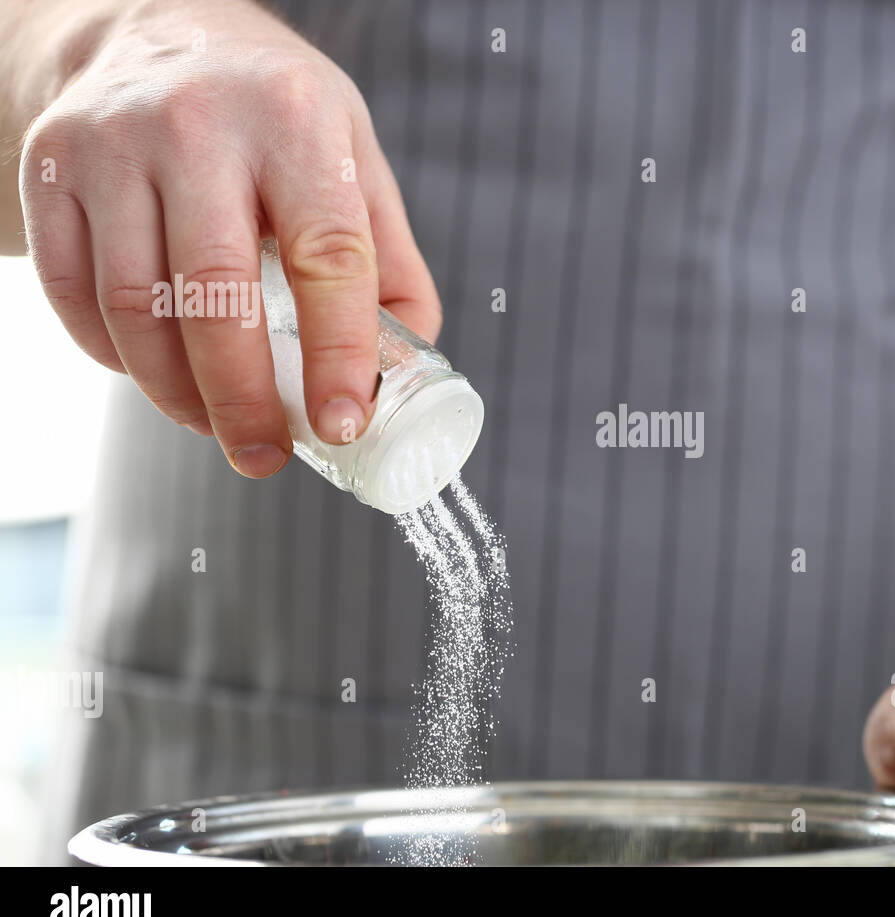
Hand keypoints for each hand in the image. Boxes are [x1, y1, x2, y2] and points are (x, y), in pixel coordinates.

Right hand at [18, 0, 438, 475]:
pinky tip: (156, 376)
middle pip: (215, 294)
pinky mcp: (50, 169)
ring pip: (134, 306)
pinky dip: (114, 357)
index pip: (327, 256)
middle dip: (242, 398)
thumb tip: (404, 372)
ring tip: (215, 426)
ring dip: (175, 392)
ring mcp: (111, 144)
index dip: (339, 353)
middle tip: (265, 456)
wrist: (156, 29)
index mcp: (296, 121)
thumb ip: (388, 262)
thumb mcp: (353, 158)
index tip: (344, 422)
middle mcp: (198, 125)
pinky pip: (74, 293)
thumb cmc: (274, 114)